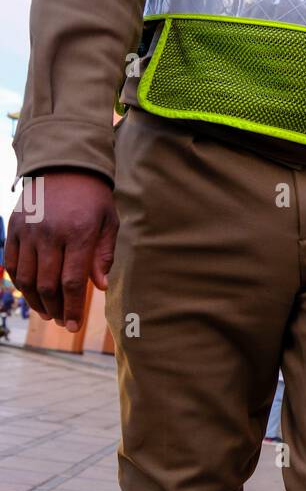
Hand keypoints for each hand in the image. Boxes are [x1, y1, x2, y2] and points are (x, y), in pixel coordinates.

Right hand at [5, 171, 117, 332]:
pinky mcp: (14, 226)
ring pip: (27, 278)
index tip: (74, 326)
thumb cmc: (93, 198)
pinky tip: (30, 293)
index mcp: (78, 234)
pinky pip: (12, 262)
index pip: (72, 282)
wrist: (65, 165)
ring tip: (47, 312)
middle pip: (48, 285)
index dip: (73, 308)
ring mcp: (28, 230)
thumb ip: (103, 255)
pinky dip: (19, 282)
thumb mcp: (108, 223)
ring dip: (36, 301)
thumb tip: (101, 287)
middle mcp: (50, 234)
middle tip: (63, 322)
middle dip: (56, 309)